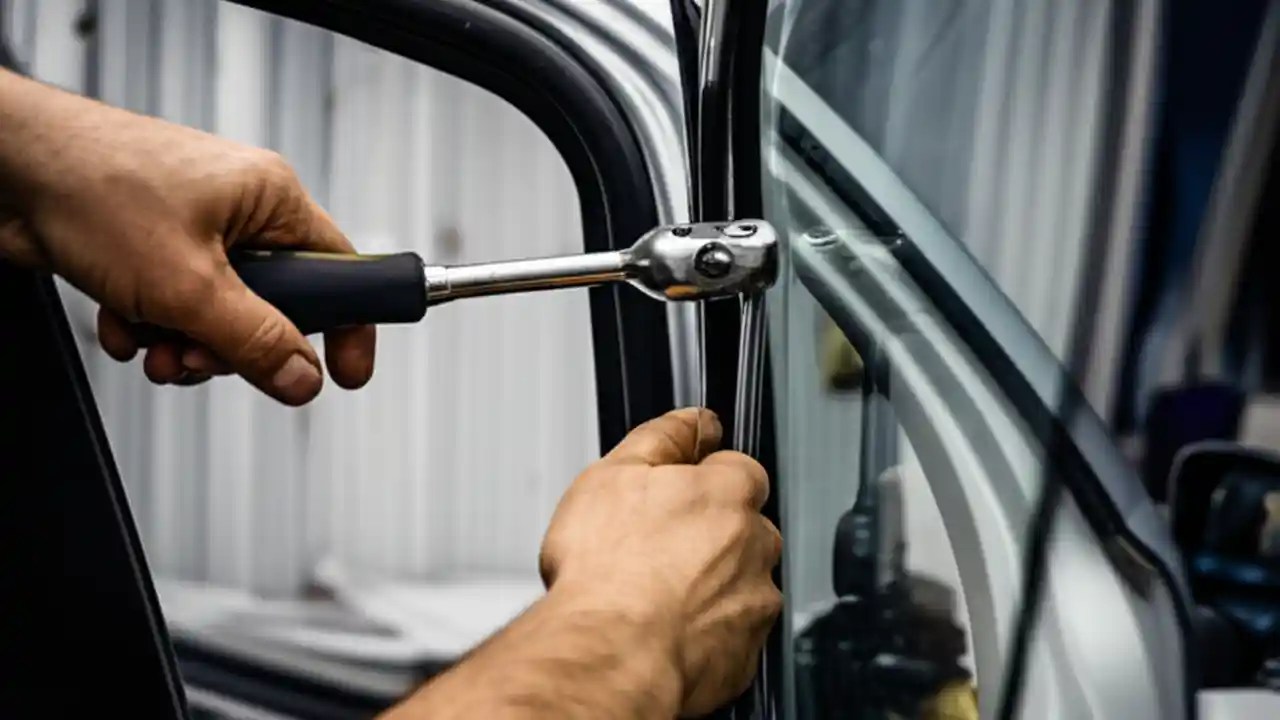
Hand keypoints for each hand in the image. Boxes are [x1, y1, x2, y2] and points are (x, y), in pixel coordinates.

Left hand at [0, 69, 372, 404]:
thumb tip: (304, 378)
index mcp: (270, 199)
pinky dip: (151, 325)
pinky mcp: (152, 245)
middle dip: (235, 345)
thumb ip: (255, 340)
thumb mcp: (188, 285)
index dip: (348, 325)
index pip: (338, 270)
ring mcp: (194, 227)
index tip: (348, 374)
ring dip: (186, 343)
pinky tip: (122, 322)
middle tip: (205, 358)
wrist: (4, 166)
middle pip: (275, 305)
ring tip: (154, 346)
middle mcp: (240, 210)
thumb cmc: (92, 187)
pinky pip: (176, 305)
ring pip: (220, 314)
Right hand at [540, 408, 782, 715]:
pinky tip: (664, 631)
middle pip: (743, 529)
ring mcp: (754, 604)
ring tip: (654, 597)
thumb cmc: (605, 571)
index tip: (673, 498)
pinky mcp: (746, 656)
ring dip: (709, 587)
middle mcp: (754, 546)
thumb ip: (662, 437)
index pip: (738, 470)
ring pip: (740, 584)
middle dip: (709, 537)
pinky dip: (706, 633)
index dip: (702, 481)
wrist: (608, 654)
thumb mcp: (613, 474)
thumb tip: (692, 420)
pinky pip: (732, 636)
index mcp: (728, 495)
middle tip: (653, 552)